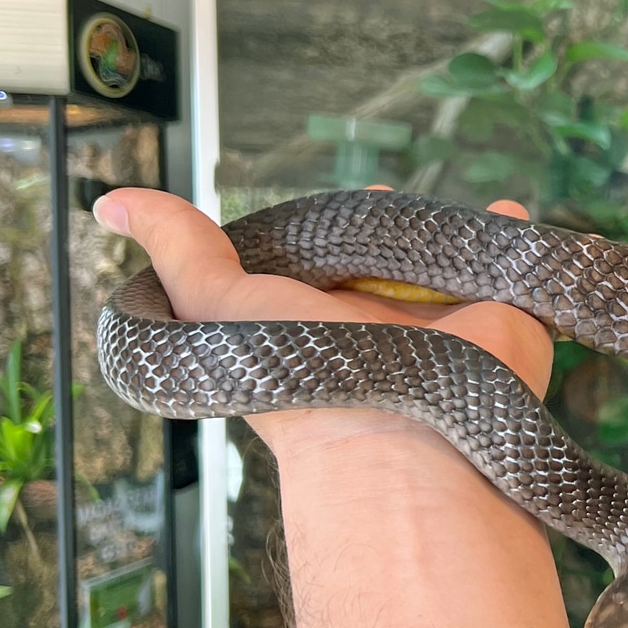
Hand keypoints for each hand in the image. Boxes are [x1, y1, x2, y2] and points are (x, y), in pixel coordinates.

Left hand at [91, 187, 552, 459]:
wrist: (392, 433)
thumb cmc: (299, 376)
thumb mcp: (222, 301)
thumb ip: (183, 250)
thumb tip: (110, 199)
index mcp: (327, 314)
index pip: (335, 255)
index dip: (339, 222)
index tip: (355, 194)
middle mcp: (388, 318)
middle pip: (397, 256)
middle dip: (401, 224)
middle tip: (401, 197)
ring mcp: (450, 319)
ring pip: (456, 260)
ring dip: (459, 231)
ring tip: (462, 207)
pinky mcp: (505, 321)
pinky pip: (516, 271)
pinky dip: (517, 241)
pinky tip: (512, 216)